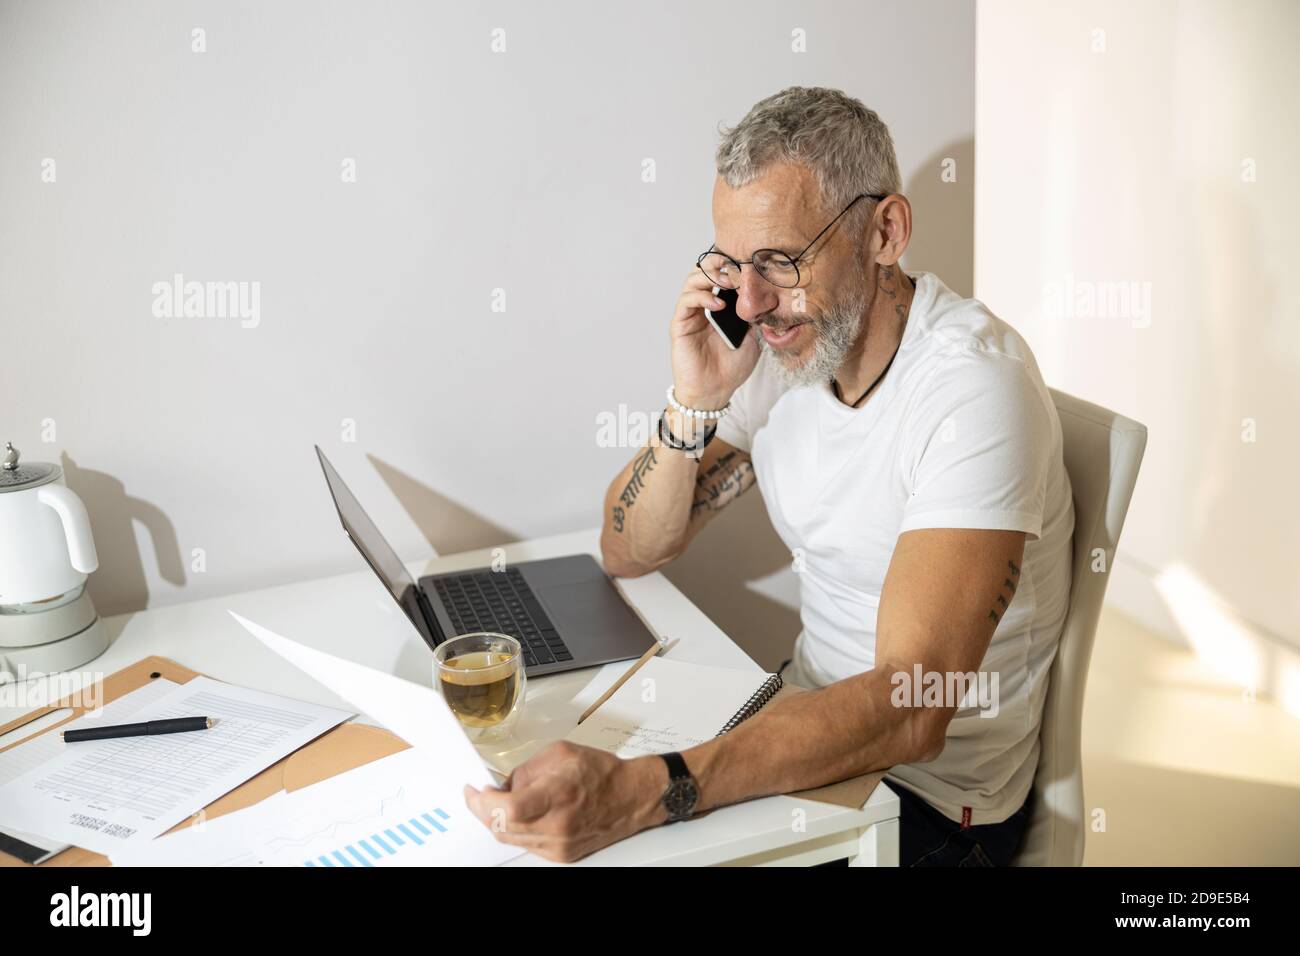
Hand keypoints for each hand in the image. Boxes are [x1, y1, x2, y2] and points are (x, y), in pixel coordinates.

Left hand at [464, 741, 664, 862]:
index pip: (509, 809)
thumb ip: (525, 770)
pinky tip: (518, 814)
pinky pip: (526, 844)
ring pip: (511, 839)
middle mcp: (559, 825)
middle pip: (503, 827)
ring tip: (497, 802)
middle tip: (477, 796)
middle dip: (483, 811)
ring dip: (496, 821)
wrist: (631, 797)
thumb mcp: (560, 753)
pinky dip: (516, 830)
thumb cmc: (601, 773)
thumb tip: (502, 786)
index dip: (483, 802)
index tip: (474, 790)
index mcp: (559, 795)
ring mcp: (560, 844)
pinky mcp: (562, 855)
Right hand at [670, 268, 760, 409]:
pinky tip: (719, 304)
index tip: (749, 262)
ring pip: (693, 280)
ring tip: (729, 281)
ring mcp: (690, 313)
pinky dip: (702, 297)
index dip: (732, 265)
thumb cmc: (731, 367)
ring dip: (711, 276)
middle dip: (720, 263)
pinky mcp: (680, 324)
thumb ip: (756, 315)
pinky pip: (687, 301)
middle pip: (704, 270)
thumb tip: (767, 295)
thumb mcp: (754, 337)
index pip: (721, 274)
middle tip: (737, 264)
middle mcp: (703, 305)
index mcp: (720, 305)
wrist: (715, 391)